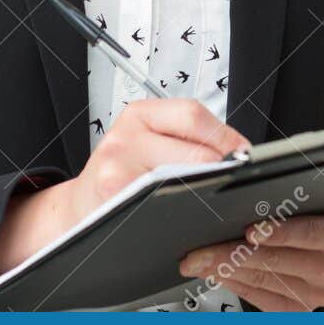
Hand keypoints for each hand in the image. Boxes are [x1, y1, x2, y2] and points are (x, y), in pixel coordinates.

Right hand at [65, 98, 248, 223]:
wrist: (81, 206)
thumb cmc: (122, 175)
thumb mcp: (148, 143)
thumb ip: (186, 140)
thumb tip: (238, 152)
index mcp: (140, 114)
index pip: (194, 115)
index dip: (225, 137)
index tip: (242, 154)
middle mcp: (126, 133)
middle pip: (194, 149)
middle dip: (219, 169)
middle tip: (228, 182)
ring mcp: (117, 161)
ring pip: (182, 175)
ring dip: (201, 190)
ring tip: (206, 196)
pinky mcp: (114, 190)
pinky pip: (160, 199)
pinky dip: (178, 207)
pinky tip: (181, 210)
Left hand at [179, 205, 323, 310]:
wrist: (323, 242)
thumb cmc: (311, 213)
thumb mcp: (308, 196)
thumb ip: (285, 192)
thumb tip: (240, 185)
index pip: (312, 232)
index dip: (279, 232)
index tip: (249, 230)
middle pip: (279, 260)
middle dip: (234, 252)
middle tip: (203, 249)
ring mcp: (319, 293)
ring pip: (265, 280)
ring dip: (226, 269)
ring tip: (200, 259)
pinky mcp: (300, 310)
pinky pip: (261, 298)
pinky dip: (235, 283)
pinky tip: (217, 272)